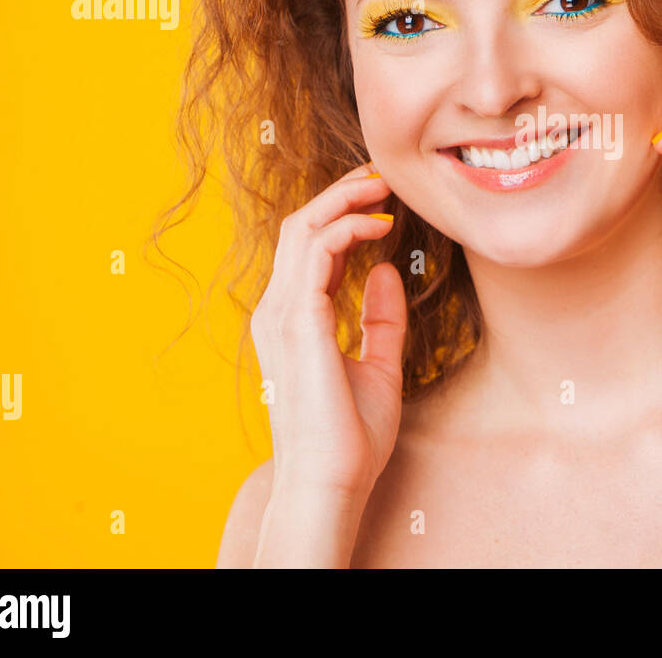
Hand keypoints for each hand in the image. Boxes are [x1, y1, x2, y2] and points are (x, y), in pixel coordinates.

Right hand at [249, 162, 406, 500]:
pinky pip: (316, 253)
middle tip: (382, 179)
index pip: (308, 248)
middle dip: (340, 195)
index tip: (382, 203)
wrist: (330, 482)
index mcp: (292, 321)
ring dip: (343, 201)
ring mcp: (281, 315)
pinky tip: (380, 227)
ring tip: (384, 189)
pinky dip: (347, 229)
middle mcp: (277, 311)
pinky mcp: (297, 321)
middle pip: (300, 227)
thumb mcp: (379, 366)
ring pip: (303, 230)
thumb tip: (384, 272)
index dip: (342, 216)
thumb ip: (381, 320)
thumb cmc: (350, 437)